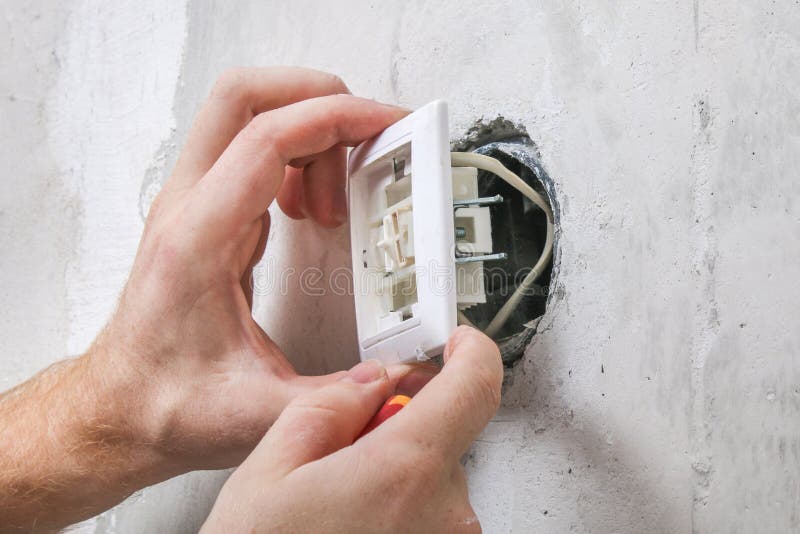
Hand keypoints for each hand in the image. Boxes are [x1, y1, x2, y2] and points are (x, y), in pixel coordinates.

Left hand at [89, 67, 408, 469]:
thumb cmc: (163, 403)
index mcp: (197, 241)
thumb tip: (393, 380)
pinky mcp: (206, 214)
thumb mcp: (254, 414)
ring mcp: (193, 205)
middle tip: (369, 133)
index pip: (266, 139)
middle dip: (317, 97)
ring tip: (339, 198)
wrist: (118, 407)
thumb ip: (332, 399)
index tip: (384, 125)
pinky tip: (315, 208)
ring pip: (250, 118)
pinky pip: (254, 153)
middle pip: (245, 97)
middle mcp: (188, 208)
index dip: (334, 118)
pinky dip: (297, 158)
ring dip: (310, 134)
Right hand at [202, 326, 502, 532]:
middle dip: (398, 428)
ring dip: (395, 476)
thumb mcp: (269, 469)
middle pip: (443, 434)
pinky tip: (353, 528)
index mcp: (406, 471)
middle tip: (343, 451)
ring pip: (433, 479)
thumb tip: (369, 383)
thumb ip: (329, 406)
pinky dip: (400, 510)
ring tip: (336, 509)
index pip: (476, 385)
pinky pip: (431, 516)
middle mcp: (445, 514)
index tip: (460, 339)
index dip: (471, 350)